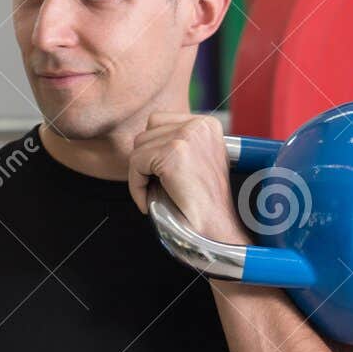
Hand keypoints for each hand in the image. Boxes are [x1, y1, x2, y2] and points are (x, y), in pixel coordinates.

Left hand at [128, 113, 249, 242]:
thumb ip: (177, 146)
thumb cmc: (205, 204)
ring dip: (140, 174)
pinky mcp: (172, 153)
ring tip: (154, 194)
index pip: (159, 122)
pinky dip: (136, 186)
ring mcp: (187, 136)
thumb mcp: (197, 163)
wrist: (217, 229)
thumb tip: (143, 142)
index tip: (161, 177)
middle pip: (147, 132)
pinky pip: (135, 163)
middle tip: (155, 188)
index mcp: (208, 124)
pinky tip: (148, 202)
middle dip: (146, 163)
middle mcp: (200, 125)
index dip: (153, 152)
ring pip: (139, 147)